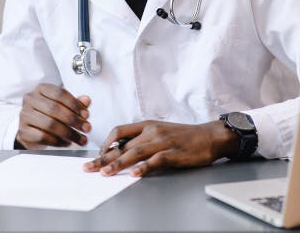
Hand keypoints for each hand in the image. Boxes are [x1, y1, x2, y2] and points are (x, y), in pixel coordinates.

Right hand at [15, 84, 90, 148]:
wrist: (31, 129)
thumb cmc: (48, 114)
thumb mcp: (62, 105)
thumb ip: (75, 103)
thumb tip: (86, 100)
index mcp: (41, 89)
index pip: (59, 93)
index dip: (75, 104)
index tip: (86, 115)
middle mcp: (30, 99)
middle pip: (54, 109)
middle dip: (73, 120)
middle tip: (86, 128)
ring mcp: (25, 115)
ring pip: (49, 124)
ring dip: (68, 133)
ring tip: (79, 138)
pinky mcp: (23, 131)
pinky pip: (43, 137)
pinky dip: (58, 141)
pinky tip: (67, 142)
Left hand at [83, 120, 238, 176]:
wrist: (210, 136)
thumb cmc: (184, 136)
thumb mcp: (160, 131)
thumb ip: (141, 140)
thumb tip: (121, 151)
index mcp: (147, 125)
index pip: (119, 131)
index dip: (105, 143)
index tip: (98, 156)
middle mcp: (152, 132)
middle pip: (122, 145)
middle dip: (104, 158)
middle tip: (89, 169)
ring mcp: (163, 142)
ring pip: (135, 153)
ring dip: (118, 164)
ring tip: (105, 173)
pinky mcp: (174, 152)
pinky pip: (155, 160)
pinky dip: (143, 168)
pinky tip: (134, 174)